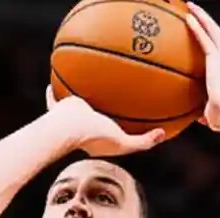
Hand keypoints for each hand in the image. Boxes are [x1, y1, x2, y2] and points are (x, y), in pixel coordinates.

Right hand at [46, 86, 164, 156]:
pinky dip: (56, 90)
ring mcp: (73, 117)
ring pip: (80, 104)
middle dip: (104, 110)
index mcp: (100, 137)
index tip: (130, 119)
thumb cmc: (95, 137)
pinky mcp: (61, 107)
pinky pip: (58, 97)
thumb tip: (163, 134)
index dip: (121, 128)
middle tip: (111, 99)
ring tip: (90, 83)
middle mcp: (86, 127)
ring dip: (84, 96)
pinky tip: (62, 72)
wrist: (69, 128)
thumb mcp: (124, 143)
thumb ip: (143, 142)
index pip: (114, 132)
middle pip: (98, 116)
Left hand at [185, 2, 219, 132]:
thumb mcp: (214, 114)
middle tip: (195, 11)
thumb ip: (207, 112)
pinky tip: (188, 16)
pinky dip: (197, 26)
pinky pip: (205, 37)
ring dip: (202, 17)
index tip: (206, 32)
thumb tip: (201, 119)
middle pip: (218, 35)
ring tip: (190, 6)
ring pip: (212, 30)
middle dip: (207, 21)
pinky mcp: (217, 57)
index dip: (214, 40)